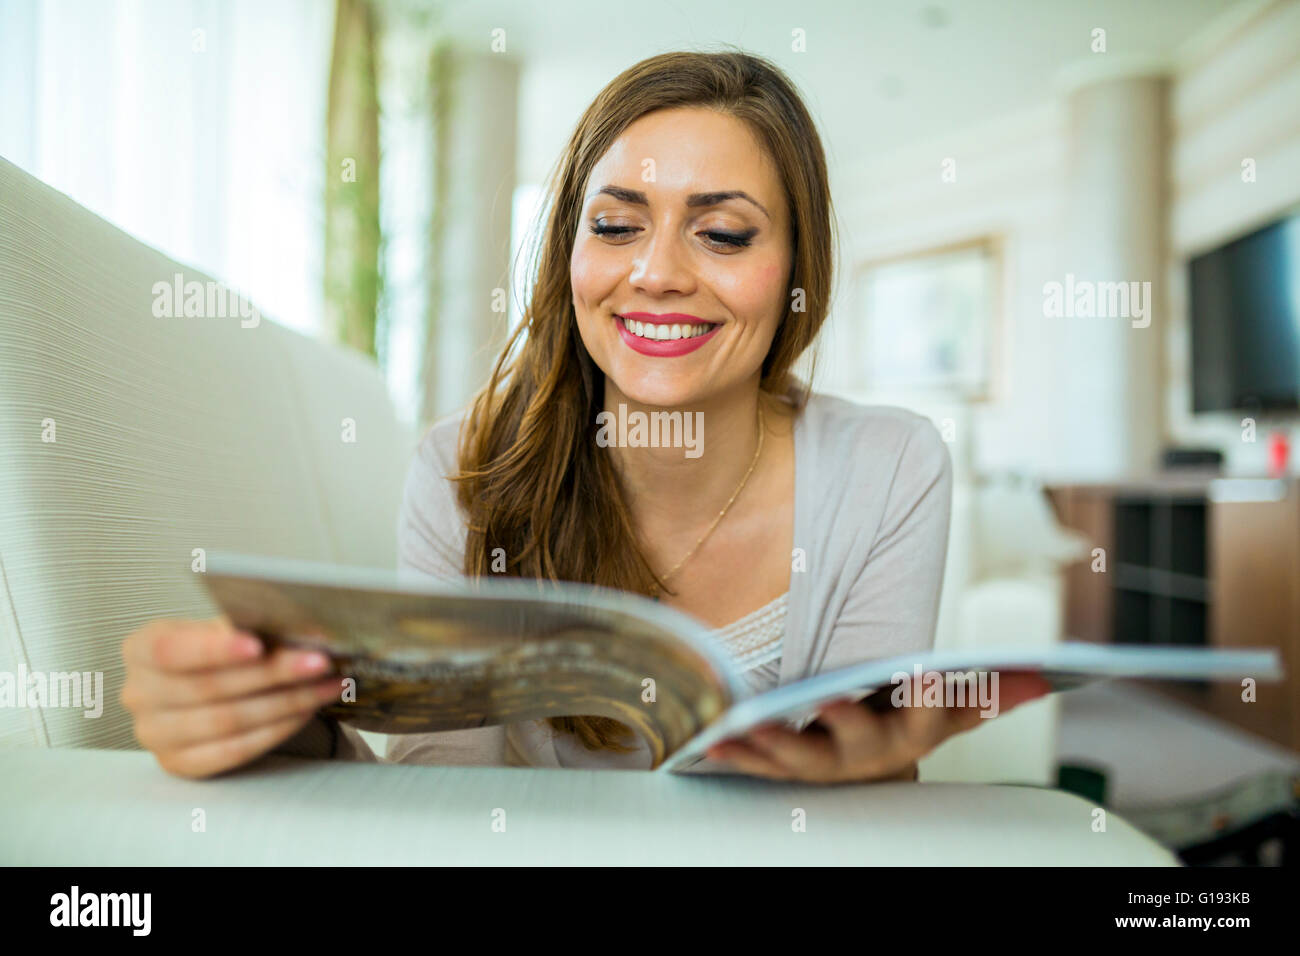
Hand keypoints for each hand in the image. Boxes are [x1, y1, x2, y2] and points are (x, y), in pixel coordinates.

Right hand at [120, 617, 346, 778]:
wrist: (209, 686)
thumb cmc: (218, 653)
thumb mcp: (222, 630)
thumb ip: (247, 627)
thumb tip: (296, 630)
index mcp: (142, 649)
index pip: (172, 651)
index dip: (216, 650)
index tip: (259, 644)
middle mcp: (140, 694)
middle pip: (210, 687)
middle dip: (273, 674)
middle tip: (319, 662)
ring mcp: (155, 735)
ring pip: (227, 721)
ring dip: (286, 702)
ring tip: (325, 685)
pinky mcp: (181, 764)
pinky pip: (234, 751)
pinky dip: (276, 730)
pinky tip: (305, 711)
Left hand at [706, 671, 1052, 782]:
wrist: (864, 777)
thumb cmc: (903, 727)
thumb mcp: (947, 709)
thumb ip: (988, 690)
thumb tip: (1047, 674)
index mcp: (910, 735)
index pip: (931, 716)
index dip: (933, 697)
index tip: (929, 670)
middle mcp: (867, 755)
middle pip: (859, 740)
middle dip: (846, 720)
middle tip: (830, 698)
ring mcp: (821, 766)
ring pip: (798, 759)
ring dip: (774, 743)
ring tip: (750, 723)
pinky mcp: (781, 769)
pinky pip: (756, 765)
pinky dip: (734, 754)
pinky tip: (711, 742)